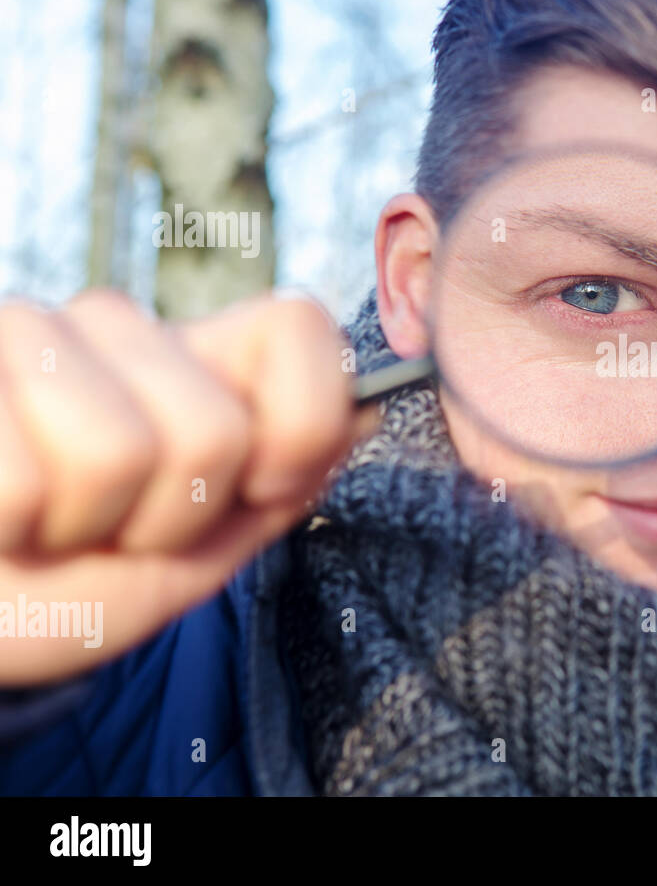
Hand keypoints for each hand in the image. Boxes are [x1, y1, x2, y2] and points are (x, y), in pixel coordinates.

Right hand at [0, 290, 376, 685]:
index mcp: (197, 359)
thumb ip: (286, 482)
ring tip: (54, 518)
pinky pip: (22, 482)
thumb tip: (370, 409)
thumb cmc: (80, 582)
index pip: (300, 327)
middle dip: (174, 517)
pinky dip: (13, 528)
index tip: (260, 487)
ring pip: (119, 452)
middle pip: (217, 430)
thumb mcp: (201, 549)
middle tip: (118, 524)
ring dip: (87, 525)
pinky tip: (3, 515)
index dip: (303, 425)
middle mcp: (119, 326)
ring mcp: (30, 330)